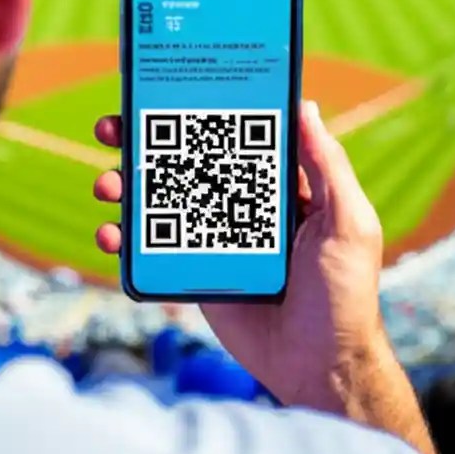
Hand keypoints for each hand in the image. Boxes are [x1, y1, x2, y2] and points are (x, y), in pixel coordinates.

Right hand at [92, 101, 388, 410]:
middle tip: (113, 127)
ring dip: (126, 185)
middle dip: (145, 142)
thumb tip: (307, 105)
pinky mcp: (195, 271)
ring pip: (161, 201)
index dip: (201, 111)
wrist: (320, 365)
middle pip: (186, 162)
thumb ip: (327, 166)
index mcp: (280, 185)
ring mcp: (215, 238)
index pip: (235, 136)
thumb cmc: (344, 293)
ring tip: (106, 182)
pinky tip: (110, 233)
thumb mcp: (348, 222)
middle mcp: (243, 206)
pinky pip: (153, 249)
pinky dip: (124, 238)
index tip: (168, 88)